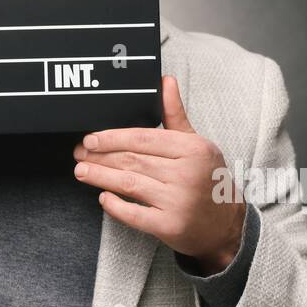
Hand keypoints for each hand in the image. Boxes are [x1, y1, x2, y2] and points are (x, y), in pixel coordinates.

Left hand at [73, 75, 245, 274]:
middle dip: (101, 156)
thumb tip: (165, 80)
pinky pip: (135, 214)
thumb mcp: (197, 144)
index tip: (91, 138)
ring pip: (130, 184)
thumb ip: (175, 114)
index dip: (113, 138)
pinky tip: (103, 198)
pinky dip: (116, 206)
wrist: (226, 225)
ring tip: (82, 171)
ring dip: (101, 177)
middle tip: (79, 154)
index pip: (143, 139)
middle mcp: (186, 174)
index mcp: (192, 149)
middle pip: (133, 160)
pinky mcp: (170, 226)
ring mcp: (179, 202)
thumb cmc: (207, 179)